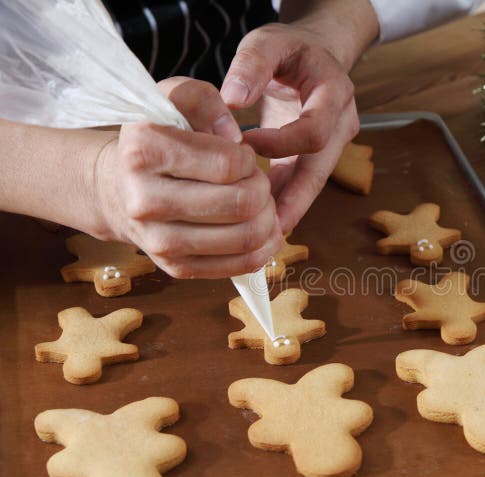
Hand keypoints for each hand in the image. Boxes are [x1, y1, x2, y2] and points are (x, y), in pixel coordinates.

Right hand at [93, 77, 282, 278]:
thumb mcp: (172, 101)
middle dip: (262, 189)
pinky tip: (263, 229)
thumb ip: (205, 102)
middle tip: (254, 180)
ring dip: (268, 218)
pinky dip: (264, 247)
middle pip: (241, 203)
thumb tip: (234, 136)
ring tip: (258, 203)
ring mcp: (159, 241)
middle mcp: (145, 200)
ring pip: (246, 237)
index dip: (248, 159)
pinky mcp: (177, 267)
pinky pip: (241, 265)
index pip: (228, 164)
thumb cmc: (156, 140)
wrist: (116, 189)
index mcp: (143, 152)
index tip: (240, 155)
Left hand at [220, 23, 360, 233]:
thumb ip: (251, 65)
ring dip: (290, 207)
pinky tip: (264, 220)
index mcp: (334, 93)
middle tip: (270, 228)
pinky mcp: (321, 156)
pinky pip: (304, 182)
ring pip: (314, 182)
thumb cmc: (290, 49)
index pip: (313, 131)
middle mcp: (342, 123)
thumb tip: (231, 99)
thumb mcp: (268, 42)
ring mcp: (335, 143)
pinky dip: (285, 200)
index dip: (281, 143)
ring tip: (264, 235)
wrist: (317, 54)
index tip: (244, 145)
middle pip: (321, 170)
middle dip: (296, 200)